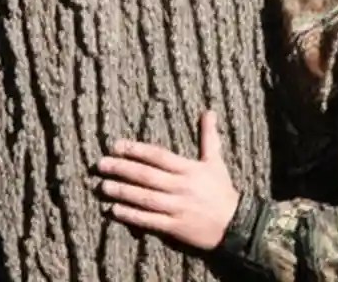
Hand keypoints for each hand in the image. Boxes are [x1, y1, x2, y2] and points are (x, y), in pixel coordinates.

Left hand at [94, 110, 240, 250]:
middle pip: (147, 175)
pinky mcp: (175, 226)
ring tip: (103, 186)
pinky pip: (149, 220)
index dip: (137, 150)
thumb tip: (208, 112)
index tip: (117, 145)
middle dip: (123, 169)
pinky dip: (131, 215)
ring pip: (145, 197)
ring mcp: (177, 207)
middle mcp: (182, 187)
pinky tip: (115, 210)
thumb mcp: (216, 162)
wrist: (235, 223)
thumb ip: (209, 137)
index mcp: (191, 169)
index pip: (159, 156)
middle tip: (101, 164)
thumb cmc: (222, 190)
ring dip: (123, 191)